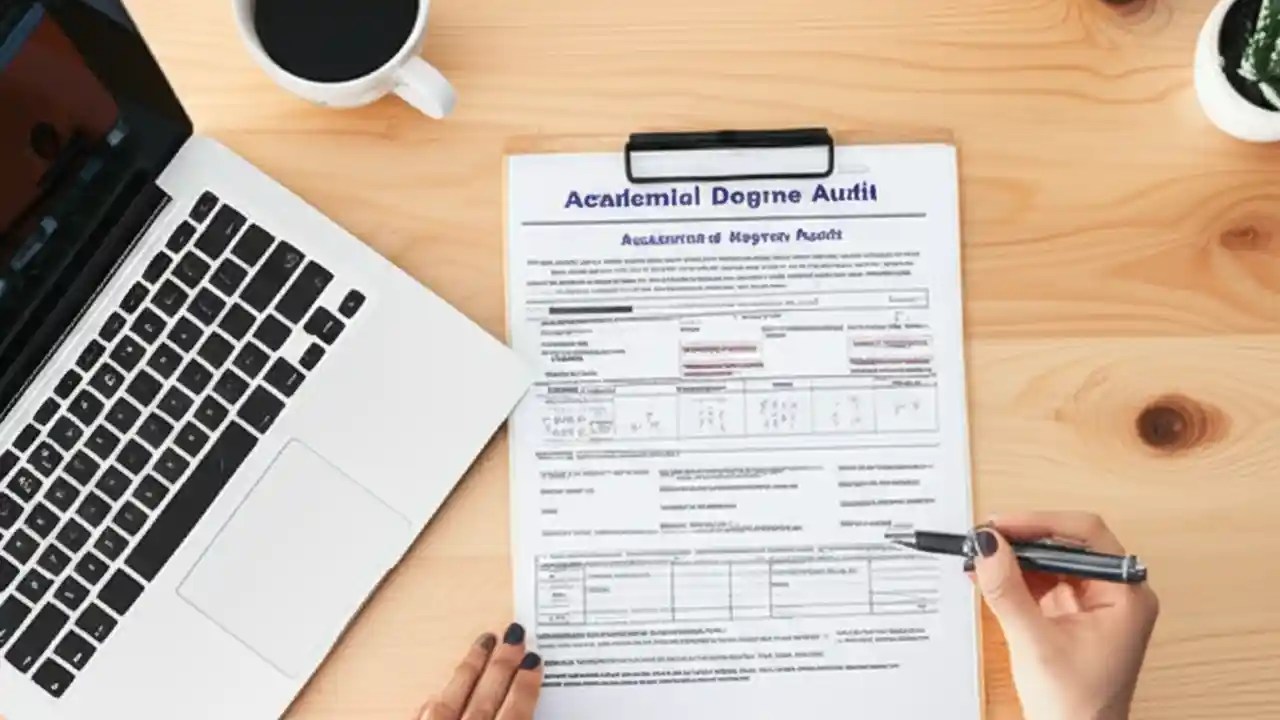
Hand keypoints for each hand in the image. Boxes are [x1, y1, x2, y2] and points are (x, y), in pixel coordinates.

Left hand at [416, 623, 543, 719]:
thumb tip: (529, 712)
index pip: (515, 713)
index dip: (526, 686)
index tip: (533, 661)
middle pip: (488, 695)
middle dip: (503, 664)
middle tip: (514, 636)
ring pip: (456, 692)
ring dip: (473, 664)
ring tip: (485, 640)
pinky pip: (427, 707)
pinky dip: (443, 690)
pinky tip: (449, 680)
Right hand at [969, 512, 1158, 719]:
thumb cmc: (1074, 706)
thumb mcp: (1035, 643)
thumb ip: (1008, 590)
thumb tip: (987, 545)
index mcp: (1126, 596)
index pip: (1086, 536)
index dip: (1041, 523)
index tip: (1001, 525)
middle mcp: (1117, 594)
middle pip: (1068, 545)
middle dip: (1023, 541)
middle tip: (984, 538)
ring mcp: (1096, 604)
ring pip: (1053, 562)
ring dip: (1016, 559)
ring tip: (980, 557)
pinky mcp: (1075, 615)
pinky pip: (1045, 582)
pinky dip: (1017, 578)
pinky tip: (989, 577)